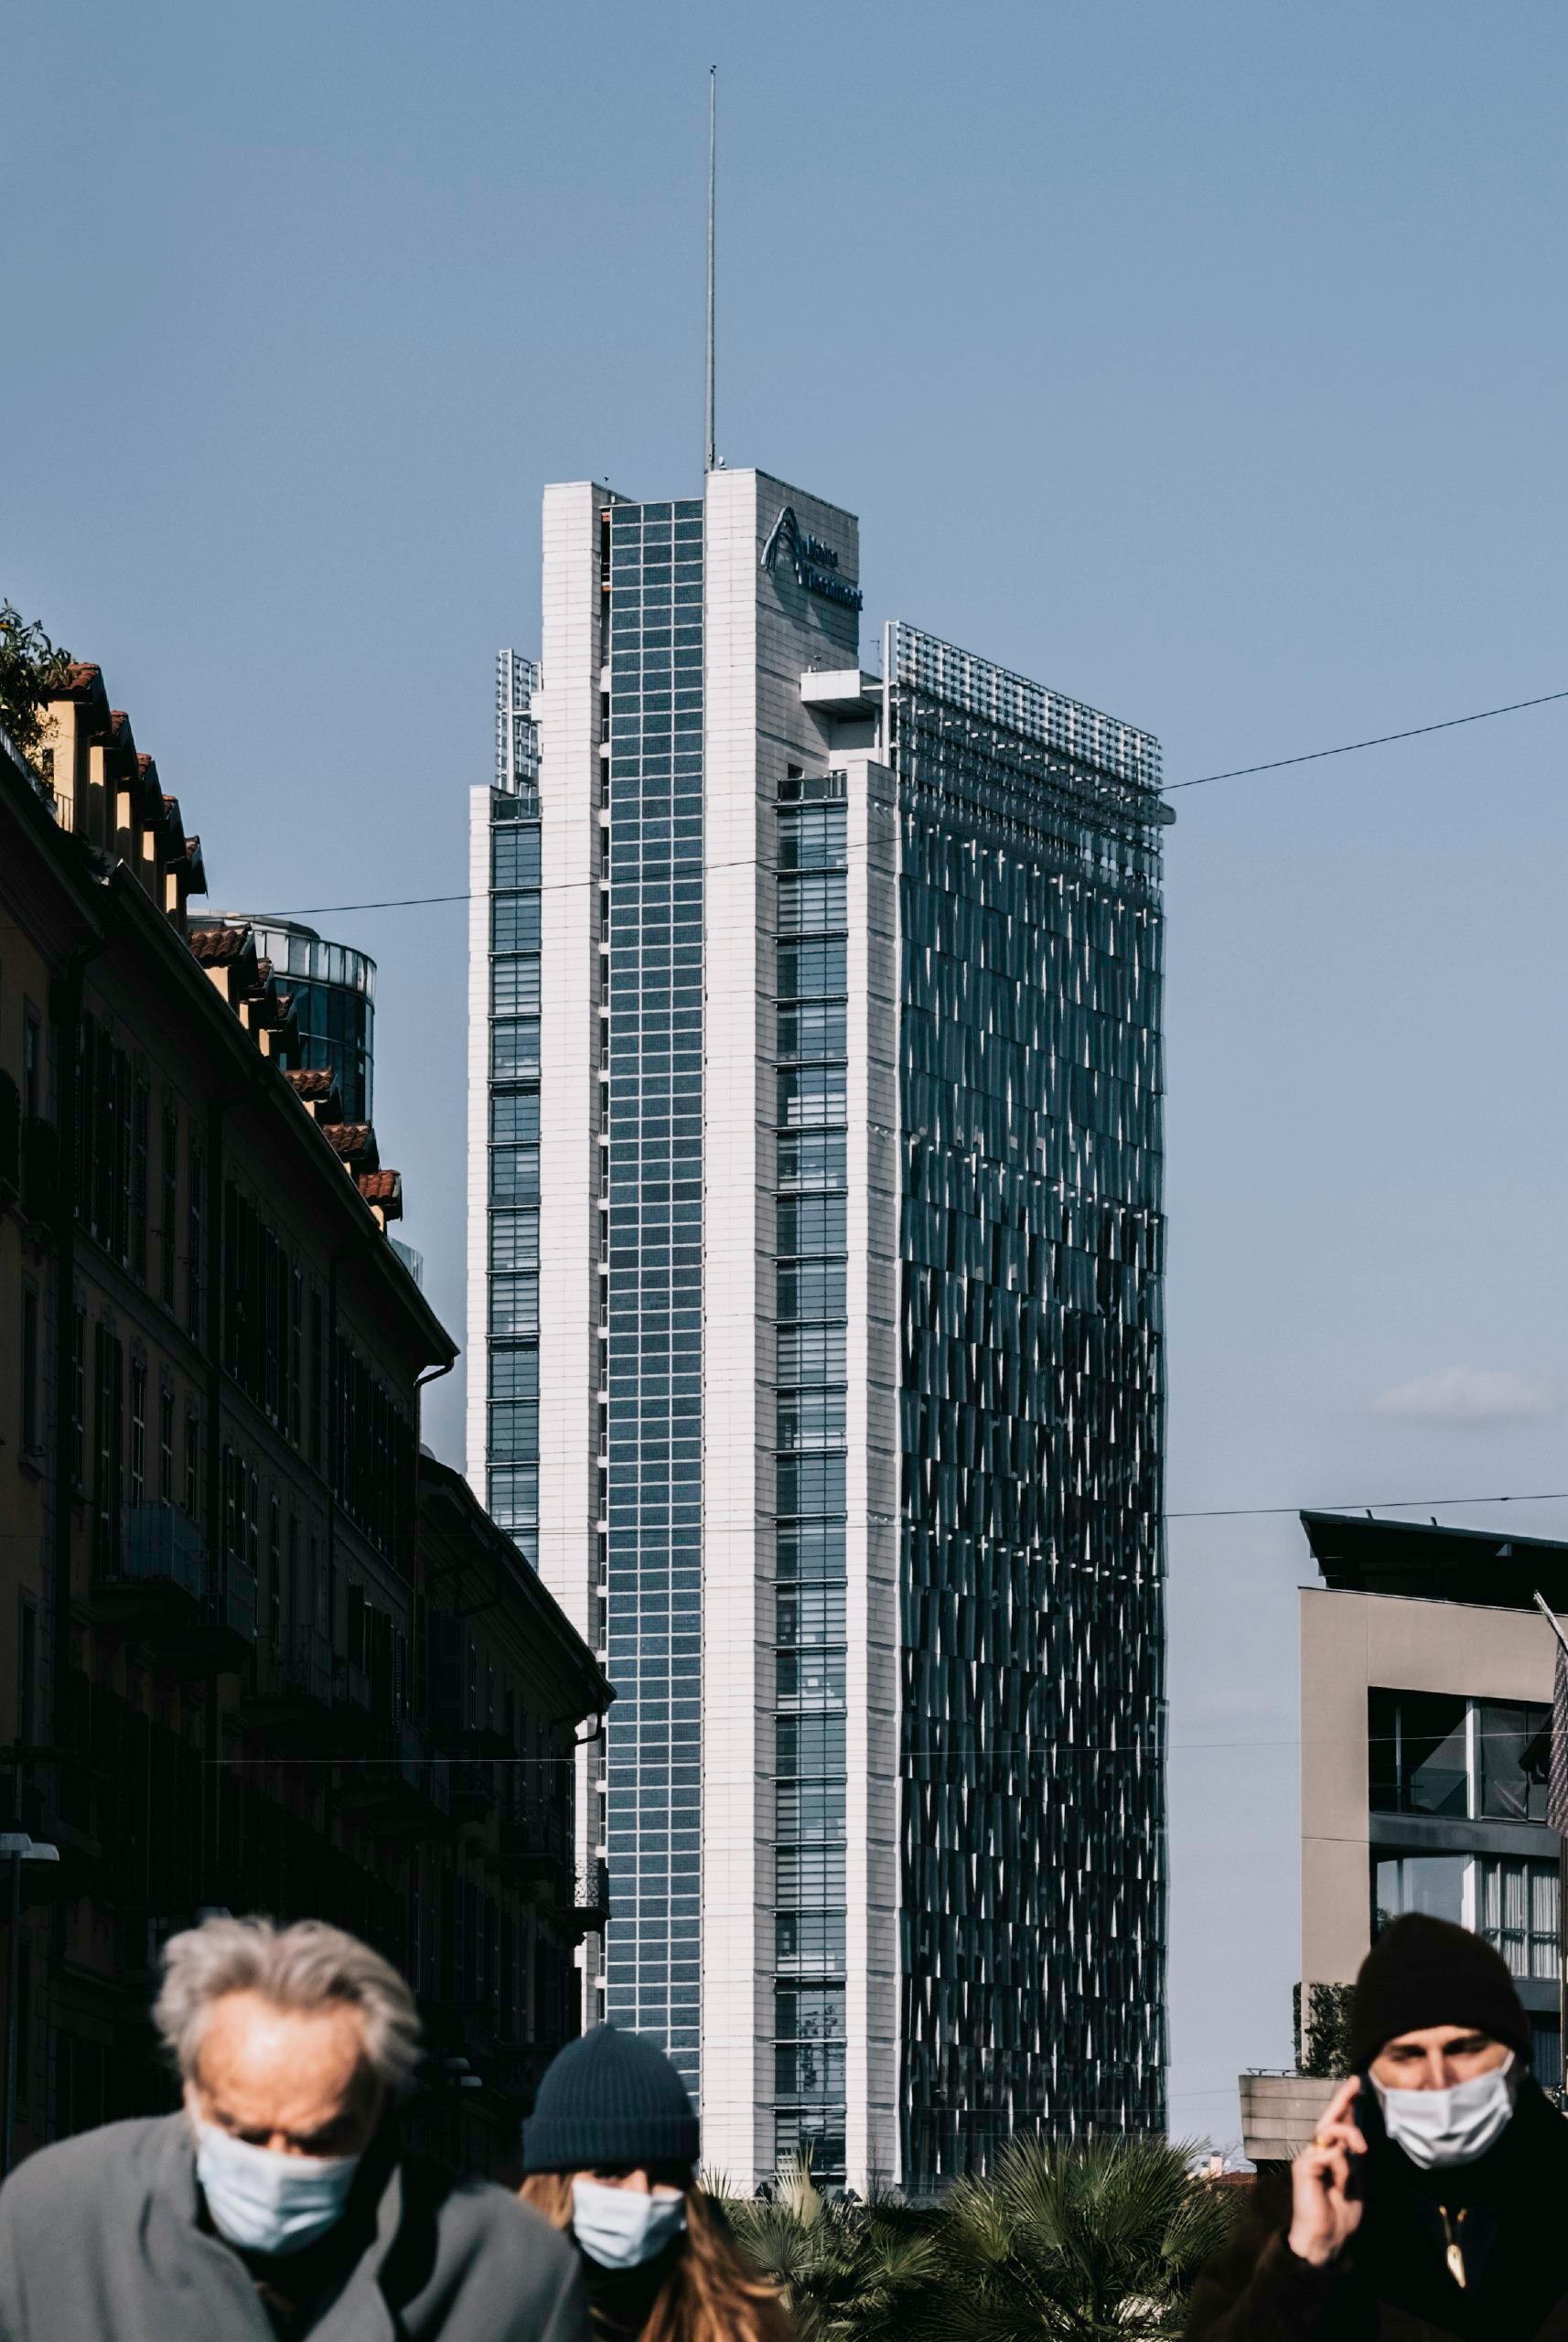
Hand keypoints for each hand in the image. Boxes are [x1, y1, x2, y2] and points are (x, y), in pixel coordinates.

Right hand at [1287, 2076, 1367, 2267]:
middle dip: (1343, 2099)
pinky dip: (1342, 2168)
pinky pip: (1329, 2154)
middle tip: (1356, 2082)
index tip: (1357, 2084)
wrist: (1327, 2239)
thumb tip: (1356, 2136)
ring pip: (1330, 2130)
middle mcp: (1319, 2152)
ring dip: (1350, 2135)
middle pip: (1330, 2119)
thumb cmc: (1341, 2214)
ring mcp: (1310, 2157)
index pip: (1340, 2126)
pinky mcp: (1304, 2166)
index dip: (1348, 2105)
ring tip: (1363, 2150)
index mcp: (1333, 2156)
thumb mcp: (1356, 2182)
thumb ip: (1354, 2159)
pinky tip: (1341, 2185)